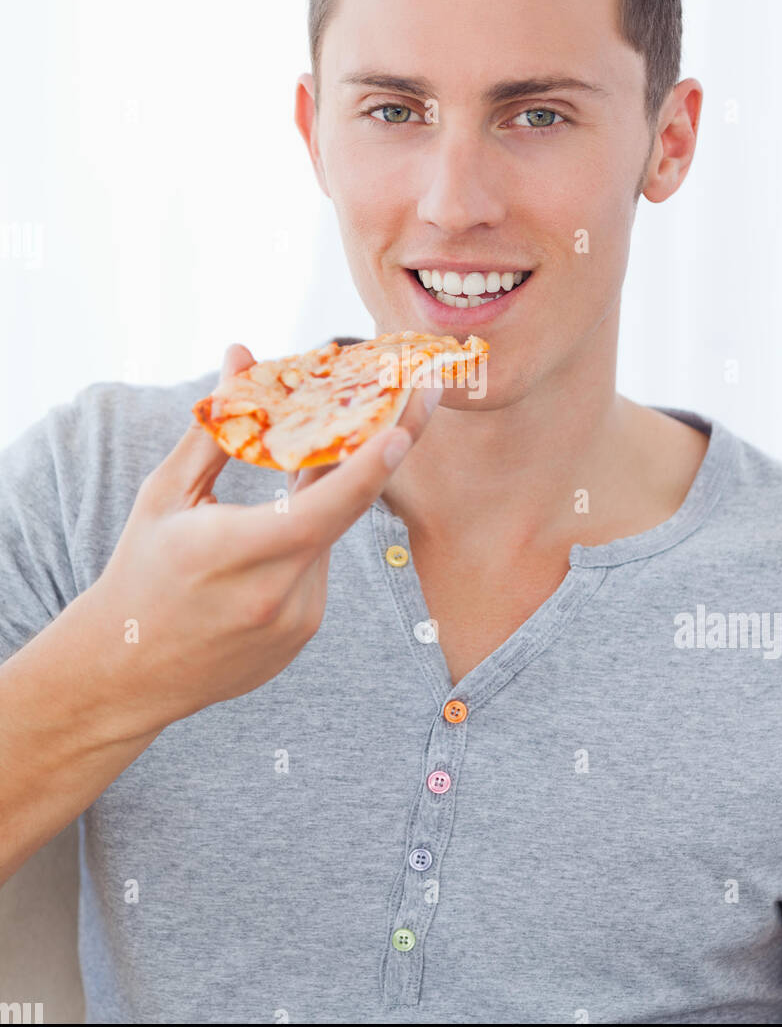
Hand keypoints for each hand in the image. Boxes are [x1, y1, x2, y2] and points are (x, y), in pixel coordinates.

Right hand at [84, 344, 441, 734]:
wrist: (127, 671)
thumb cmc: (141, 571)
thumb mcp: (167, 494)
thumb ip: (216, 426)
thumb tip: (242, 355)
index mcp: (235, 554)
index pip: (320, 508)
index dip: (369, 466)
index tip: (403, 425)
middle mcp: (276, 594)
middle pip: (340, 512)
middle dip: (376, 455)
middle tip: (409, 402)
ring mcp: (296, 622)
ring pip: (328, 537)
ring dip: (318, 504)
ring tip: (288, 478)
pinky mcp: (302, 635)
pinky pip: (317, 569)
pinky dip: (304, 541)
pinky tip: (265, 540)